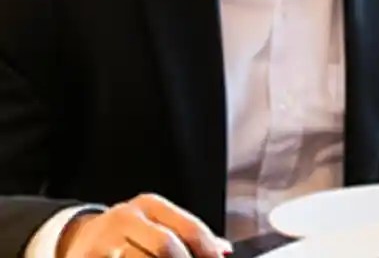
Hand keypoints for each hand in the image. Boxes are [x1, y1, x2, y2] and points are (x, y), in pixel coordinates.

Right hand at [58, 193, 232, 257]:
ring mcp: (103, 242)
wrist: (77, 239)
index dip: (208, 249)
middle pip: (166, 247)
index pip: (188, 227)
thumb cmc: (127, 234)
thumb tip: (224, 250)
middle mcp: (125, 219)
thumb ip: (188, 236)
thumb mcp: (156, 225)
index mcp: (149, 205)